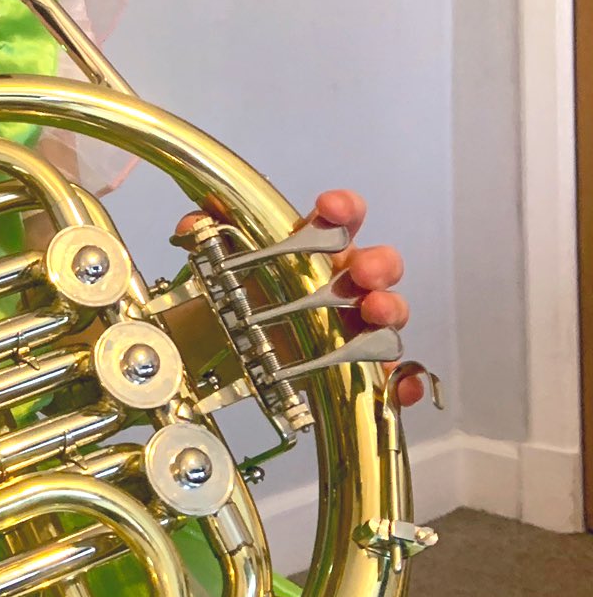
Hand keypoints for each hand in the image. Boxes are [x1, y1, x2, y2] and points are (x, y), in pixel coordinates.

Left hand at [175, 187, 424, 405]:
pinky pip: (393, 373)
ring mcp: (359, 324)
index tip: (330, 208)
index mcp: (320, 250)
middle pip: (379, 265)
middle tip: (362, 272)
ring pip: (390, 312)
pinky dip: (402, 380)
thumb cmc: (251, 297)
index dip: (342, 209)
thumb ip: (209, 235)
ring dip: (390, 308)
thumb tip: (193, 225)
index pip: (341, 220)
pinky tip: (401, 388)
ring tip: (376, 313)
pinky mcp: (363, 366)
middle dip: (376, 263)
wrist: (242, 352)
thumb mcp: (223, 264)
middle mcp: (347, 282)